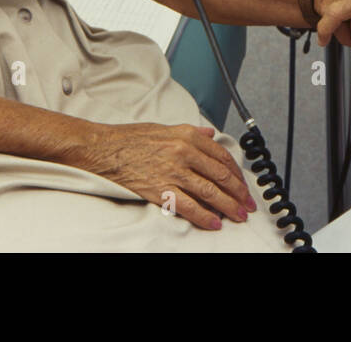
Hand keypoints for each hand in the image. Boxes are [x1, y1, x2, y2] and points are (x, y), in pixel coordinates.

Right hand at [80, 122, 255, 230]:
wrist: (103, 149)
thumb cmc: (130, 138)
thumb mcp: (165, 128)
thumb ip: (191, 132)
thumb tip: (210, 135)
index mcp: (187, 136)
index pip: (222, 157)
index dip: (237, 173)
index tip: (243, 185)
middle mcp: (184, 152)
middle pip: (221, 175)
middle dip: (238, 192)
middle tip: (248, 204)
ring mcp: (172, 172)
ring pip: (210, 192)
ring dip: (228, 206)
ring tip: (238, 216)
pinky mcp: (160, 189)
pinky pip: (188, 206)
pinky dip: (204, 216)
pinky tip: (214, 222)